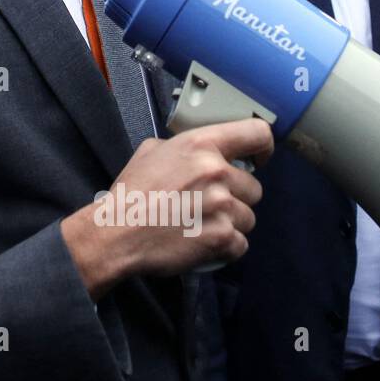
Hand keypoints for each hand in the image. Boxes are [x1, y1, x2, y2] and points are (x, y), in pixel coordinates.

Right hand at [60, 118, 273, 299]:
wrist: (117, 233)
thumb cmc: (132, 194)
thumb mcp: (151, 151)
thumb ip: (183, 147)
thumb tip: (201, 151)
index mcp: (200, 145)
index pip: (257, 133)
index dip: (262, 148)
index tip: (258, 160)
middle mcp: (216, 172)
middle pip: (254, 188)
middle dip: (236, 198)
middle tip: (207, 205)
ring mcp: (222, 206)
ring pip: (248, 217)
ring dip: (230, 223)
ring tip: (200, 225)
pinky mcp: (222, 237)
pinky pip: (241, 243)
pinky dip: (224, 247)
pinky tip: (201, 242)